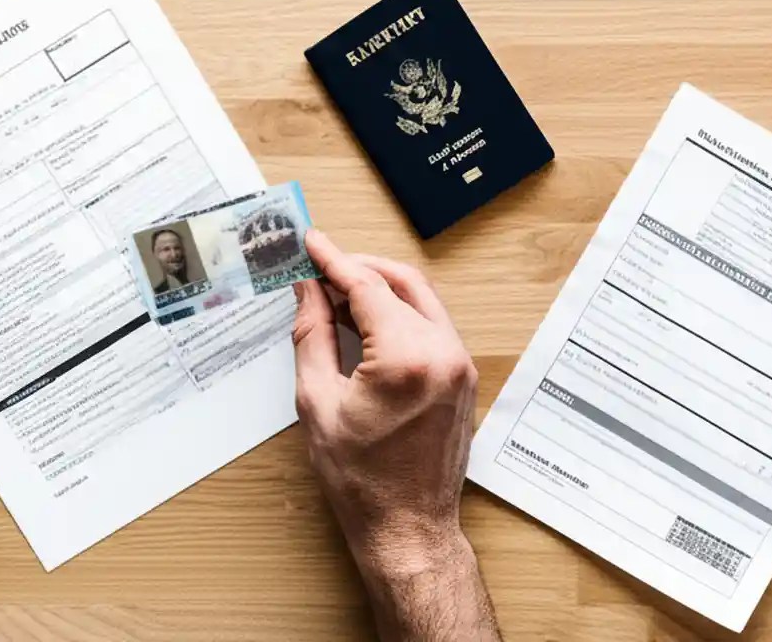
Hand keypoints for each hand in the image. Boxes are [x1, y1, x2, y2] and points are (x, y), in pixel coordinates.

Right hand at [293, 229, 498, 640]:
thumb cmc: (361, 481)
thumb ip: (312, 336)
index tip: (309, 242)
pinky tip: (364, 323)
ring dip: (379, 289)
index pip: (366, 287)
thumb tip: (307, 292)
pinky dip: (398, 314)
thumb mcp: (318, 403)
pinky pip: (431, 326)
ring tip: (335, 295)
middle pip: (400, 282)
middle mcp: (444, 353)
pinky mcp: (463, 378)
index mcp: (407, 358)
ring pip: (420, 300)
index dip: (332, 260)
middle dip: (358, 267)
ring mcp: (460, 365)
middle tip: (319, 267)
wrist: (408, 528)